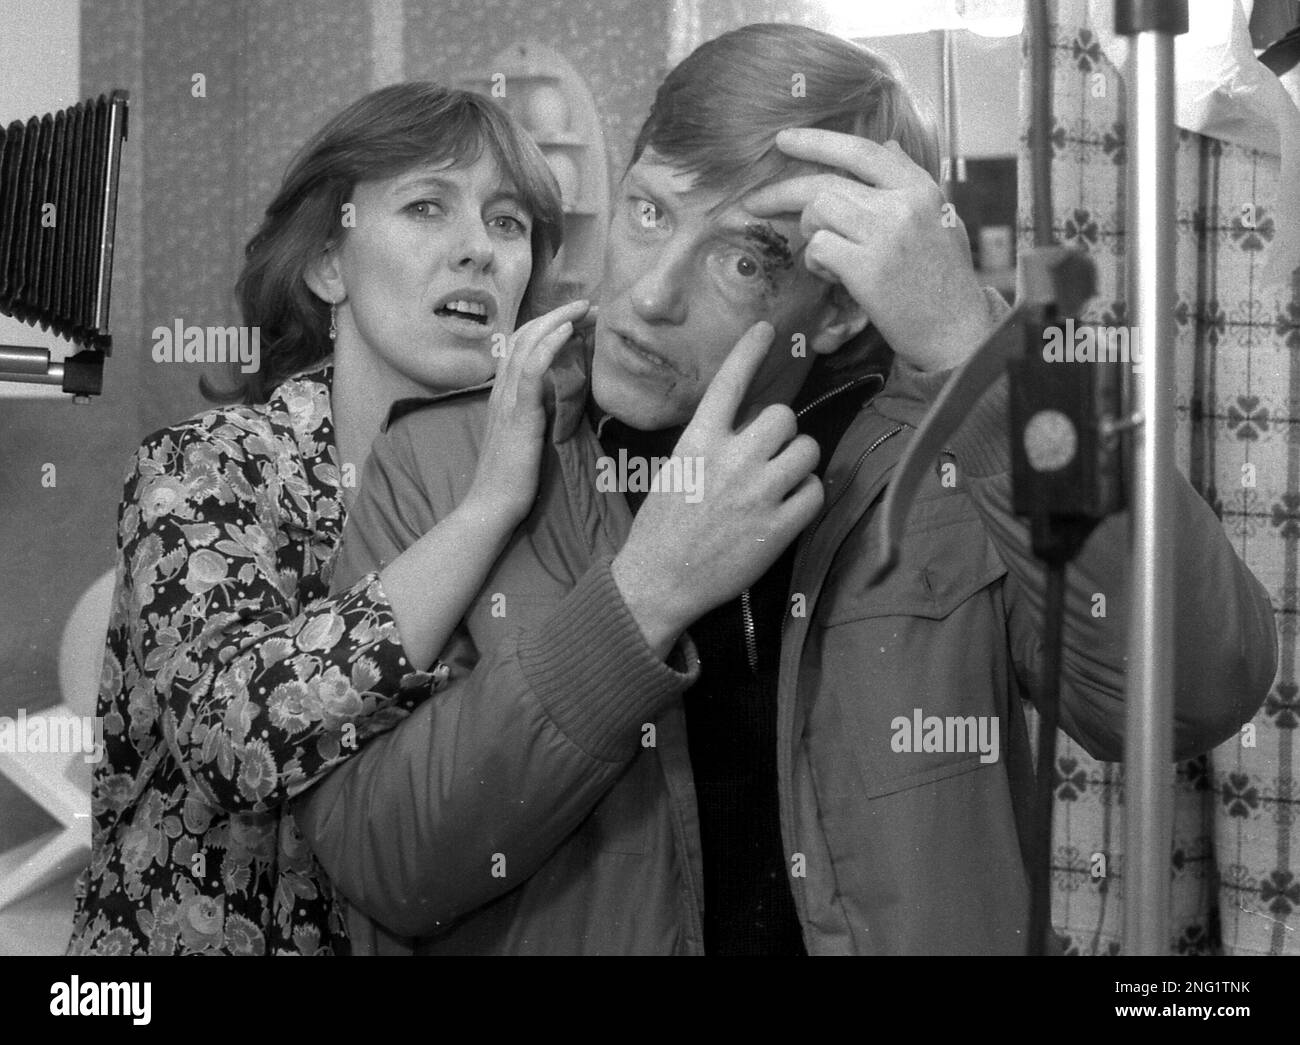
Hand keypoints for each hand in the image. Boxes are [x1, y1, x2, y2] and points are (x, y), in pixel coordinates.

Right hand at [466, 299, 591, 520]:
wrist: (491, 506)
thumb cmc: (512, 479)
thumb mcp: (527, 437)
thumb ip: (539, 415)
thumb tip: (562, 399)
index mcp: (503, 395)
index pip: (522, 346)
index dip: (549, 326)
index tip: (580, 318)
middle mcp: (502, 390)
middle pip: (525, 336)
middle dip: (558, 315)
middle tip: (590, 307)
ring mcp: (507, 400)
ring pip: (527, 345)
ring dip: (558, 321)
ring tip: (584, 309)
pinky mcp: (518, 415)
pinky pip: (530, 371)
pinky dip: (548, 346)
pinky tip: (567, 332)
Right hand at [611, 321, 823, 655]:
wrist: (658, 580)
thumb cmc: (662, 526)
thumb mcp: (676, 470)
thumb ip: (710, 443)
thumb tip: (746, 428)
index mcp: (698, 441)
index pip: (729, 383)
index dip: (750, 351)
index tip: (767, 329)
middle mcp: (731, 460)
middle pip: (784, 416)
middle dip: (782, 432)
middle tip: (770, 452)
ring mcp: (758, 493)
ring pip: (807, 450)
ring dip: (798, 463)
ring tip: (779, 481)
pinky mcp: (778, 527)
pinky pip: (816, 491)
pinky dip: (807, 497)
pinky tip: (787, 508)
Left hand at [744, 128, 993, 372]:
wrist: (958, 331)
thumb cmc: (945, 280)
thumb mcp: (940, 220)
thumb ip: (911, 183)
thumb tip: (888, 146)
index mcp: (920, 188)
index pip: (862, 151)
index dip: (817, 141)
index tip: (784, 139)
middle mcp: (903, 204)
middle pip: (826, 182)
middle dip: (781, 192)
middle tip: (754, 202)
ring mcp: (885, 235)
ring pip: (817, 211)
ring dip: (811, 235)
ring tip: (830, 259)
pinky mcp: (867, 268)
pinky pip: (818, 248)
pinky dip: (817, 263)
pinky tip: (835, 277)